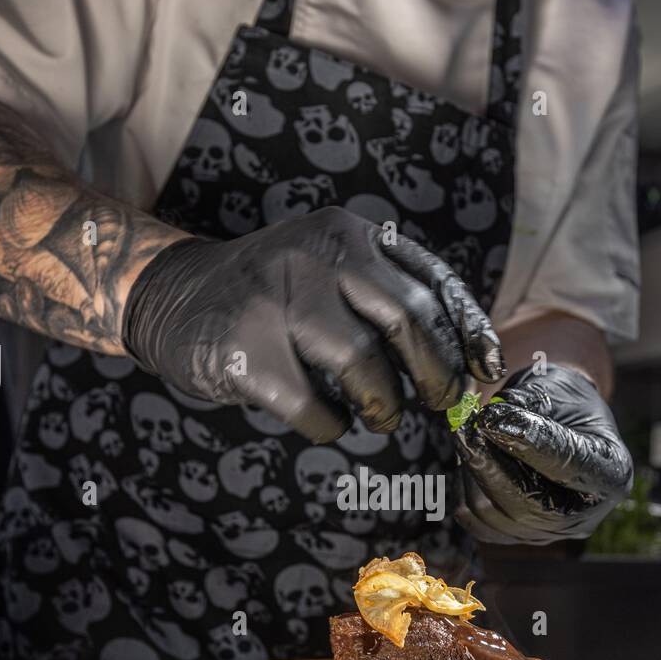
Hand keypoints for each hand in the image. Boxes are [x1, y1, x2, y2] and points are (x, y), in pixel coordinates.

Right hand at [121, 208, 504, 441]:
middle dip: (434, 374)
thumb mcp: (333, 272)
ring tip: (378, 415)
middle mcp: (316, 254)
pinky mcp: (245, 351)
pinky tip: (325, 419)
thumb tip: (468, 364)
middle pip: (406, 319)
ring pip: (362, 365)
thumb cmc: (276, 299)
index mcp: (349, 234)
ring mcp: (276, 300)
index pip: (431, 281)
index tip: (486, 371)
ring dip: (382, 404)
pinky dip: (330, 425)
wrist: (174, 297)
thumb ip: (392, 299)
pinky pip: (312, 406)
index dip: (468, 332)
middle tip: (435, 402)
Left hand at [454, 363, 632, 543]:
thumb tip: (489, 422)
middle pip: (525, 504)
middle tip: (464, 426)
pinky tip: (470, 459)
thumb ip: (527, 407)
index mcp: (611, 474)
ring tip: (469, 434)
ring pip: (492, 513)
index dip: (526, 443)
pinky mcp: (518, 536)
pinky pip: (476, 520)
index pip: (567, 465)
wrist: (561, 422)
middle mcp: (585, 514)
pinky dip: (465, 488)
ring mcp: (550, 532)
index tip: (490, 418)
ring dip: (471, 471)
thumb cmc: (565, 403)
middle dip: (487, 463)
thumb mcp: (557, 390)